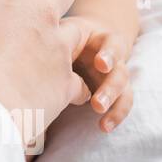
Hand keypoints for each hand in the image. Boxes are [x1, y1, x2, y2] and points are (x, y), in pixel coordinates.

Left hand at [67, 18, 134, 132]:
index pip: (112, 45)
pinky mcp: (118, 91)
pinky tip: (104, 127)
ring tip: (101, 118)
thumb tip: (38, 54)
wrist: (88, 39)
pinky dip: (115, 116)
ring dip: (112, 103)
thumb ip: (61, 44)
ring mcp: (118, 75)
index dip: (108, 54)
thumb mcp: (68, 33)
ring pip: (123, 89)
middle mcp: (115, 59)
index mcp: (104, 40)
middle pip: (119, 72)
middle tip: (97, 104)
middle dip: (109, 88)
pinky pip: (121, 103)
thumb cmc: (71, 36)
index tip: (100, 64)